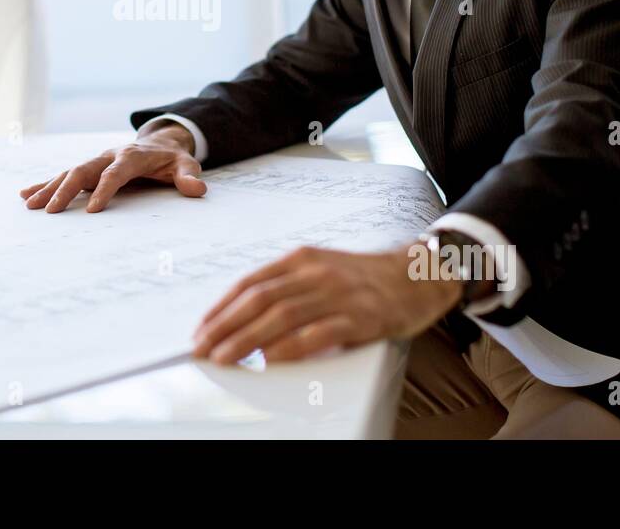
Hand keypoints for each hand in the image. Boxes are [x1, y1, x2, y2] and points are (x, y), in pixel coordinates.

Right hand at [18, 122, 205, 213]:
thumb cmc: (173, 159)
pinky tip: (26, 195)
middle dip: (66, 190)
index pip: (115, 173)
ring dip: (49, 188)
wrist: (160, 143)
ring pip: (68, 172)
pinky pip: (64, 175)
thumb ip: (189, 176)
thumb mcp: (186, 165)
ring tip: (29, 204)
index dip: (104, 190)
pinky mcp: (89, 167)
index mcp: (131, 156)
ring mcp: (96, 160)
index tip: (91, 210)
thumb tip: (197, 189)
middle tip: (51, 211)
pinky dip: (45, 184)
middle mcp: (108, 155)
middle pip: (83, 170)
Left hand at [191, 243, 460, 363]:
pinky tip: (269, 359)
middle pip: (259, 300)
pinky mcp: (360, 318)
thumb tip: (243, 310)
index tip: (202, 328)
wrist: (417, 275)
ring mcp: (338, 294)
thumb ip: (287, 284)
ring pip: (281, 316)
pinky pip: (318, 333)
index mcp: (301, 259)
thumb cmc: (364, 277)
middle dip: (225, 326)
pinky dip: (289, 347)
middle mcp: (316, 273)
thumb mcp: (321, 268)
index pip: (250, 283)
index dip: (221, 307)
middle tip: (202, 348)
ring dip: (247, 339)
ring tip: (225, 357)